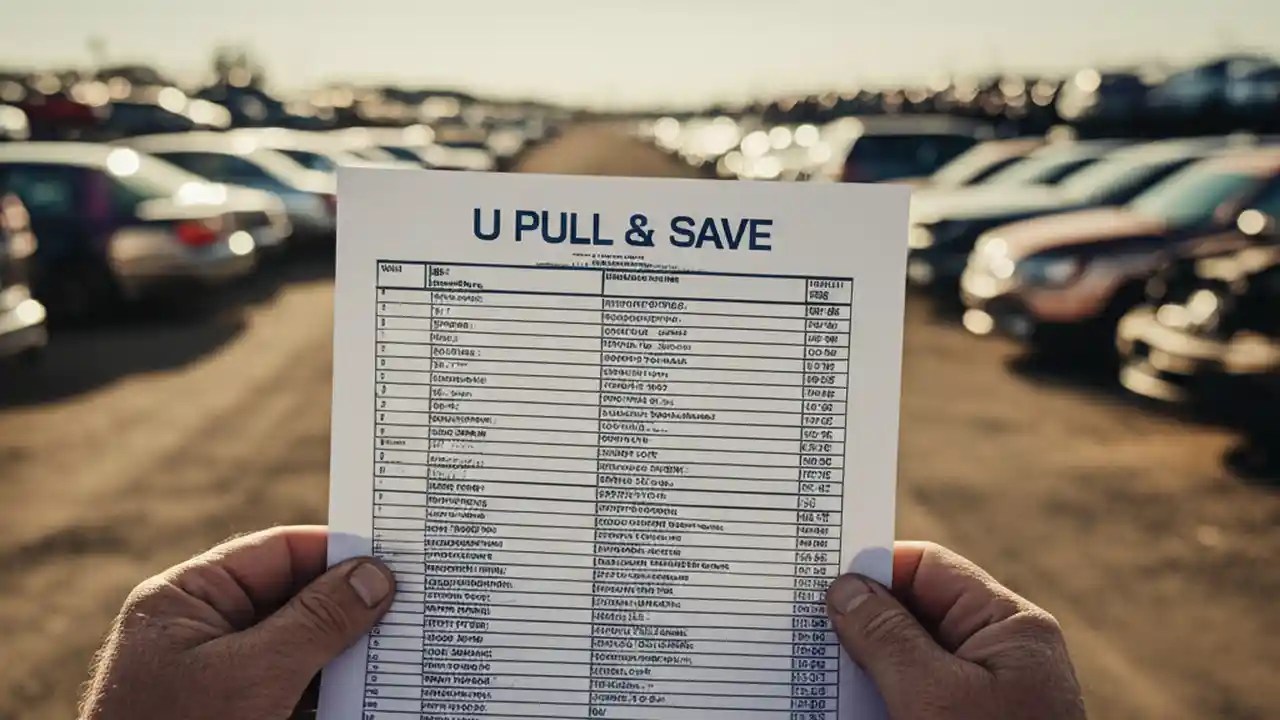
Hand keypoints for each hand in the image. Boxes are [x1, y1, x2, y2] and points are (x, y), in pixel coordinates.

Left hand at [79, 526, 394, 719]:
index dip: (337, 551)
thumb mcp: (255, 674)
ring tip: (402, 648)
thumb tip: (375, 576)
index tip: (395, 558)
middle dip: (349, 605)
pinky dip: (332, 689)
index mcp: (184, 599)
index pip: (276, 552)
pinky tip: (372, 691)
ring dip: (347, 651)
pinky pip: (294, 687)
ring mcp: (217, 677)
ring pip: (300, 646)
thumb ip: (317, 620)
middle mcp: (200, 631)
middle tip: (411, 605)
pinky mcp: (236, 714)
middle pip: (294, 597)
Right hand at [826, 541, 1086, 719]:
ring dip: (866, 666)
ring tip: (818, 672)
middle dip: (864, 621)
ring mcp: (986, 695)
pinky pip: (916, 696)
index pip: (930, 569)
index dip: (875, 570)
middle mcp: (1001, 655)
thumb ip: (887, 637)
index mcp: (1010, 628)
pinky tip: (845, 705)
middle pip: (916, 612)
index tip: (821, 583)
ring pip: (910, 658)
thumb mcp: (932, 696)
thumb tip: (846, 590)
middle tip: (808, 629)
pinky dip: (881, 698)